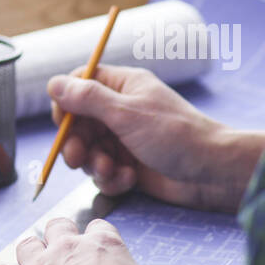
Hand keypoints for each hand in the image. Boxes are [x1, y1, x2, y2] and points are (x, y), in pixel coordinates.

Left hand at [0, 216, 184, 264]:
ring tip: (32, 264)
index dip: (97, 238)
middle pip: (57, 225)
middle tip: (62, 251)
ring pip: (26, 245)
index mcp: (104, 246)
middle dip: (58, 234)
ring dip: (28, 253)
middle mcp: (68, 248)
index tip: (98, 249)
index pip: (98, 228)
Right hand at [46, 64, 264, 212]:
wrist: (210, 172)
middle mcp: (121, 110)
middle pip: (79, 122)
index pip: (80, 84)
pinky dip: (111, 178)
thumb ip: (87, 99)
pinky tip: (129, 180)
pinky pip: (104, 171)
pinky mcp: (130, 164)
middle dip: (76, 142)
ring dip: (94, 164)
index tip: (62, 122)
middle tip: (76, 158)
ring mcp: (125, 138)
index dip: (66, 103)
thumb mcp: (126, 113)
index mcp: (123, 85)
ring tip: (110, 170)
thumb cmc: (174, 135)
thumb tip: (53, 84)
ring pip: (89, 150)